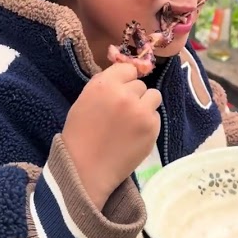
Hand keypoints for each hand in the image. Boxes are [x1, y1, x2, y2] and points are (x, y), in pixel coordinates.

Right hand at [62, 61, 161, 207]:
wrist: (86, 169)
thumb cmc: (80, 134)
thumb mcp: (85, 100)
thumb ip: (105, 85)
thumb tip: (125, 75)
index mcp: (104, 85)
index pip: (128, 68)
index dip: (125, 80)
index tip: (120, 91)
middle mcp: (124, 94)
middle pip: (140, 84)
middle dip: (133, 95)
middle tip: (121, 114)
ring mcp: (141, 111)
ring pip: (153, 96)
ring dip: (145, 105)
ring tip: (132, 122)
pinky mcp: (152, 127)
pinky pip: (156, 115)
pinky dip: (148, 123)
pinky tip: (135, 134)